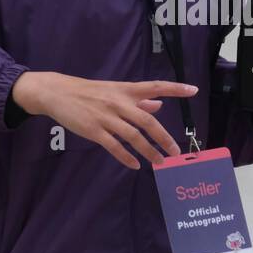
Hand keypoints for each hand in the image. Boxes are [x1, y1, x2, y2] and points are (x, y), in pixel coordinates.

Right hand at [10, 71, 194, 169]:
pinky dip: (126, 156)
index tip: (193, 90)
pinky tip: (135, 165)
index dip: (175, 89)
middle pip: (147, 120)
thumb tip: (159, 105)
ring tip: (159, 163)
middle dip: (163, 137)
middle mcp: (119, 102)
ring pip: (133, 136)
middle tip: (175, 152)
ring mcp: (106, 117)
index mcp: (126, 90)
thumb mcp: (115, 91)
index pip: (155, 87)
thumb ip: (138, 99)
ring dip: (148, 151)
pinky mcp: (94, 130)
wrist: (58, 92)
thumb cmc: (89, 92)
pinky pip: (114, 146)